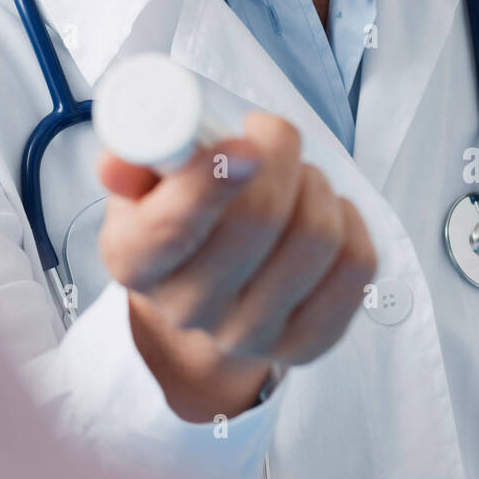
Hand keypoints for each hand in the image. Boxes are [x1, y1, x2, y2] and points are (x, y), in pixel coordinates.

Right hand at [96, 111, 376, 421]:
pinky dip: (349, 219)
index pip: (171, 228)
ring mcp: (250, 334)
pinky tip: (323, 210)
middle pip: (258, 218)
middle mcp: (188, 308)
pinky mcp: (308, 342)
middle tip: (269, 136)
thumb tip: (122, 162)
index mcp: (134, 259)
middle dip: (277, 154)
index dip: (214, 179)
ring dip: (314, 182)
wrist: (204, 293)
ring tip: (294, 176)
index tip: (246, 142)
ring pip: (315, 234)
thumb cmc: (177, 216)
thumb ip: (135, 154)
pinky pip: (356, 264)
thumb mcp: (143, 179)